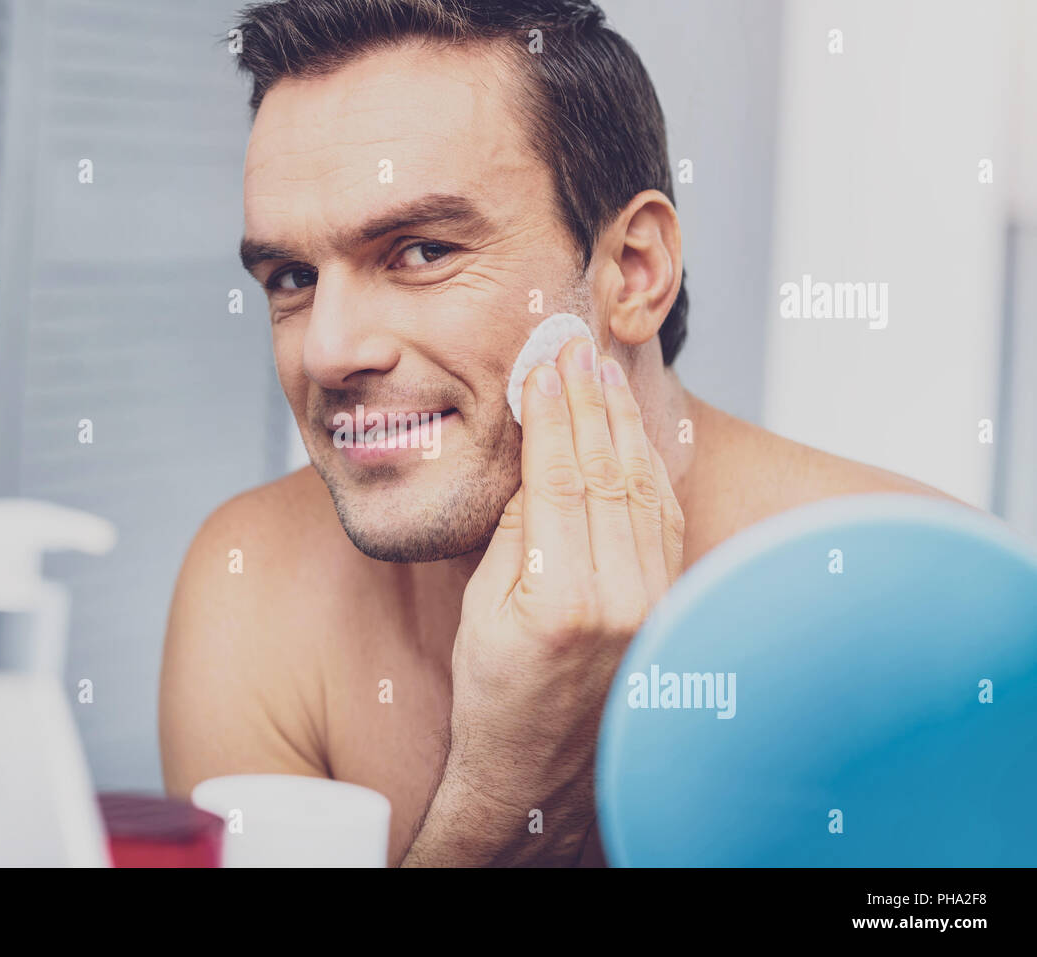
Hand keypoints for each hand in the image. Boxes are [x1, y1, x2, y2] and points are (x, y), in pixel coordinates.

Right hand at [441, 337, 684, 864]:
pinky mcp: (668, 606)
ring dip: (623, 423)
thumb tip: (540, 458)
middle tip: (575, 348)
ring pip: (643, 488)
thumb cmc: (494, 695)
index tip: (545, 365)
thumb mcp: (482, 609)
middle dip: (591, 401)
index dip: (553, 414)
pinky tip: (632, 430)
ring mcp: (655, 604)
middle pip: (607, 471)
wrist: (542, 770)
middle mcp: (621, 599)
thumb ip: (517, 531)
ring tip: (603, 373)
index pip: (560, 478)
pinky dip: (648, 465)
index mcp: (561, 600)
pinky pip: (663, 517)